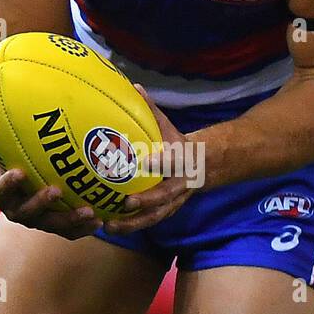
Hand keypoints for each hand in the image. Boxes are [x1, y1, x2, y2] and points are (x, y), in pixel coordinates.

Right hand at [0, 113, 103, 238]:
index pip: (0, 191)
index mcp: (1, 193)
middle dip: (41, 204)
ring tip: (90, 212)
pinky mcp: (56, 225)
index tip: (19, 172)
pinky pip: (70, 231)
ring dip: (71, 221)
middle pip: (27, 213)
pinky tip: (103, 220)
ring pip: (53, 225)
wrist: (17, 181)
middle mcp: (17, 210)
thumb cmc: (1, 156)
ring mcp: (38, 220)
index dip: (8, 184)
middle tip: (56, 190)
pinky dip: (85, 228)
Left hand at [103, 86, 195, 233]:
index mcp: (182, 160)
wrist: (204, 167)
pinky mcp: (166, 211)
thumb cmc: (177, 144)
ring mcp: (175, 201)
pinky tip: (109, 227)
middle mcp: (180, 183)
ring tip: (110, 226)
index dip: (163, 161)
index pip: (174, 160)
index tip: (148, 160)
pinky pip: (149, 221)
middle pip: (165, 196)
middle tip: (126, 202)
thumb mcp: (168, 126)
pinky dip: (131, 226)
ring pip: (156, 216)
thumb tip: (134, 87)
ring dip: (134, 223)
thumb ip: (151, 110)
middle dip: (147, 201)